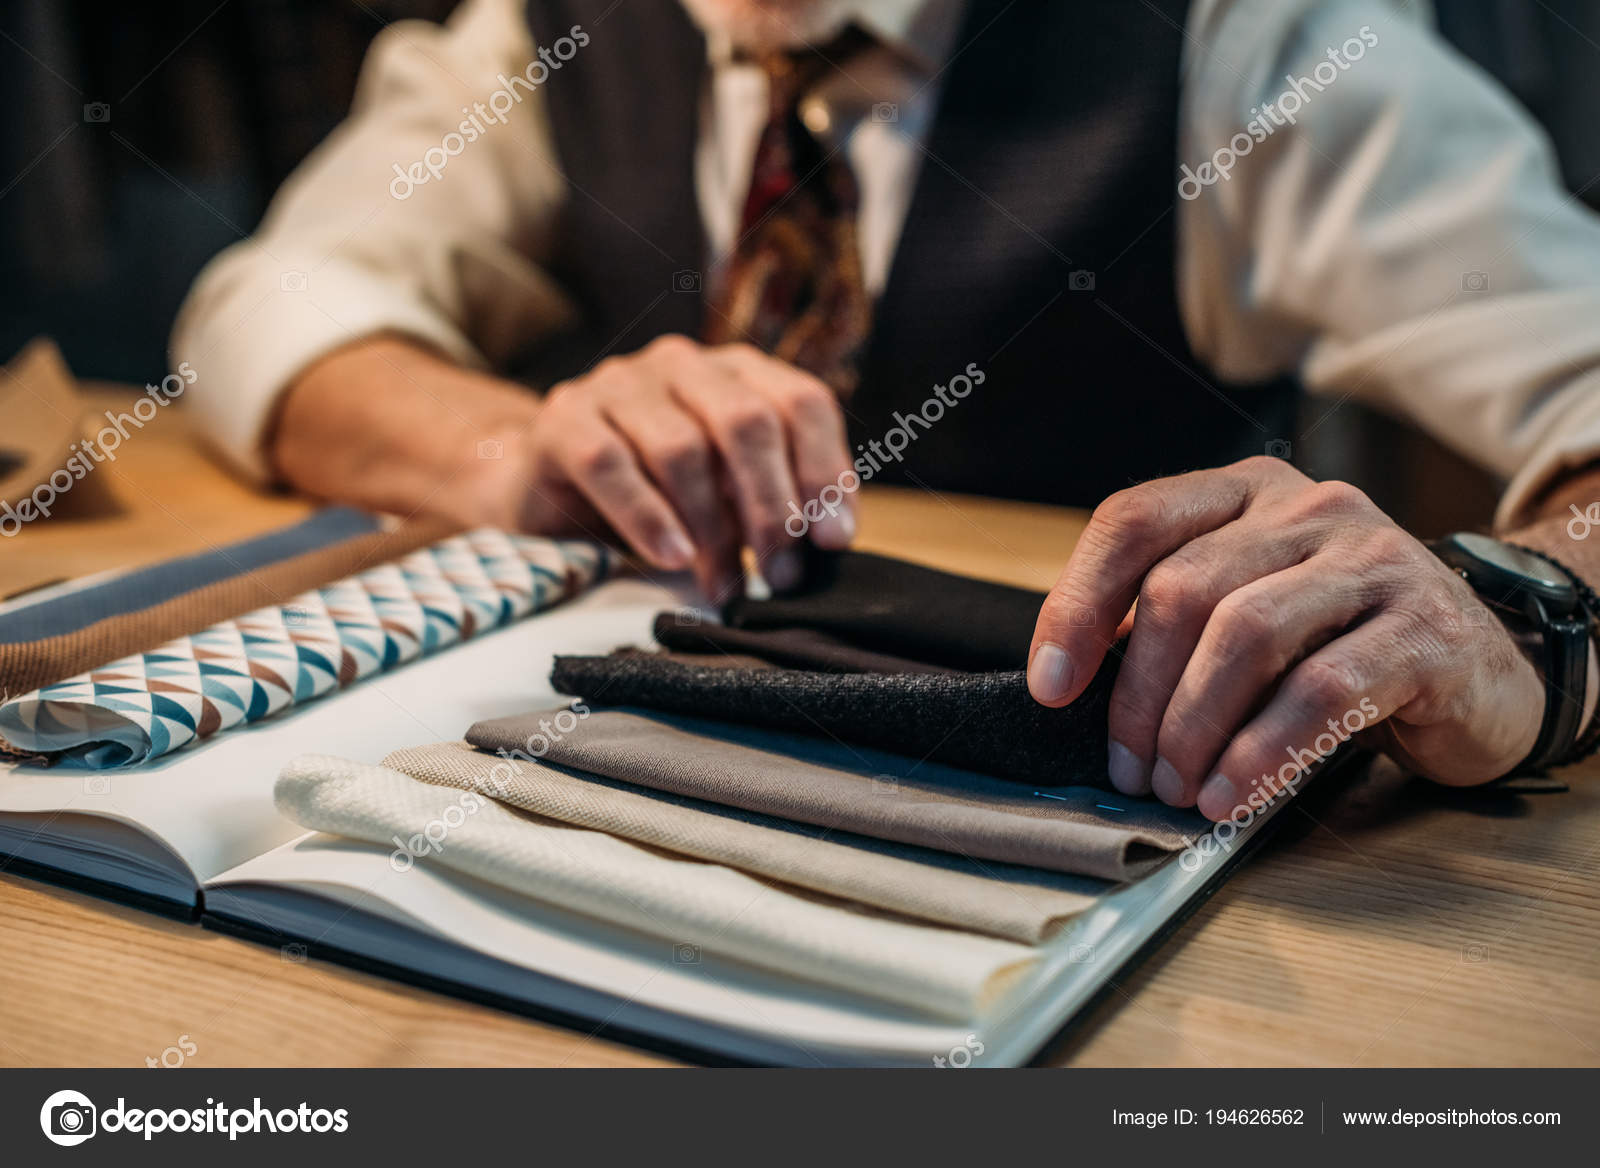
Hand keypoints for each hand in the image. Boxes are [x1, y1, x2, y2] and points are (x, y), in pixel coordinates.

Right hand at [501, 335, 855, 597]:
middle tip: (784, 572)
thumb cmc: (656, 493)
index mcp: (737, 371)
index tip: (833, 540)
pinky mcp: (564, 419)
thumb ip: (777, 499)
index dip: (824, 471)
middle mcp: (683, 365)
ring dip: (713, 530)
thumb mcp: (728, 491)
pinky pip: (611, 466)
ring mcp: (619, 384)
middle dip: (772, 506)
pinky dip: (649, 519)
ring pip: (682, 449)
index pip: (801, 402)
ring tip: (726, 585)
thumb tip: (830, 540)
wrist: (548, 487)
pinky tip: (673, 558)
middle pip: (747, 422)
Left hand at [1027, 457, 1543, 820]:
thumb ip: (1170, 629)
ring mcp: (1375, 557)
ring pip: (1247, 633)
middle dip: (1138, 694)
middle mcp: (1310, 508)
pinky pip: (1323, 688)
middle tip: (1128, 770)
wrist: (1487, 672)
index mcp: (1246, 494)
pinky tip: (1234, 794)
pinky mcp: (1427, 627)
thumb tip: (1070, 690)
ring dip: (1193, 726)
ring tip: (1177, 788)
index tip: (1050, 685)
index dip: (1076, 604)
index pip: (1134, 521)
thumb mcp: (1246, 615)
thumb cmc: (1338, 648)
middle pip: (1183, 589)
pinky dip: (1263, 750)